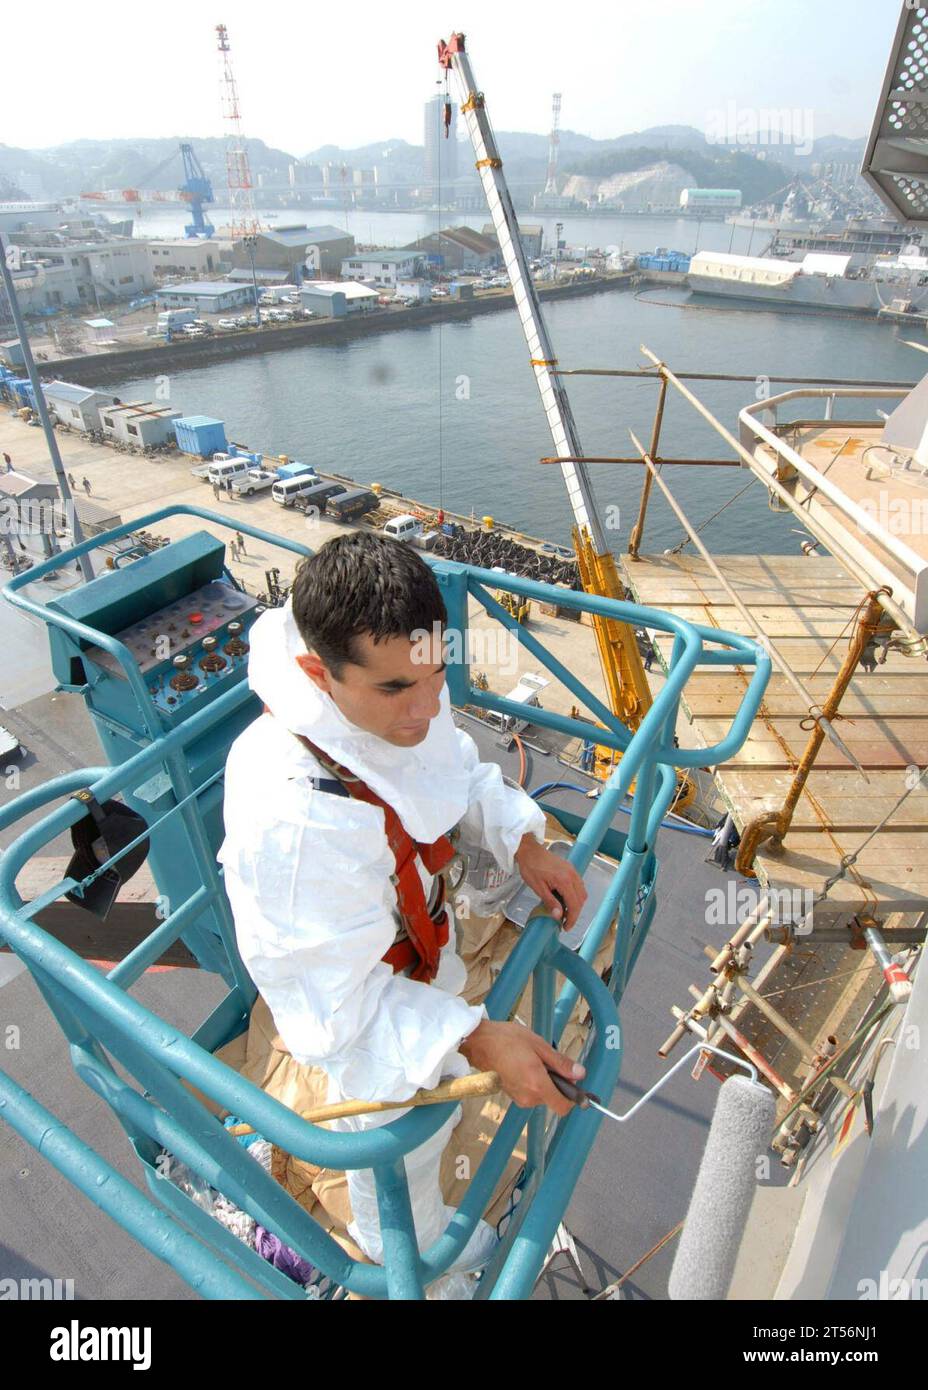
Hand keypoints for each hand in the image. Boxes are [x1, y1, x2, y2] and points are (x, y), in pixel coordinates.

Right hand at [460, 1019, 584, 1116]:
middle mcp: (529, 1097)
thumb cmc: (506, 1040)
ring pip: (542, 1095)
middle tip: (546, 1060)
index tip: (573, 1082)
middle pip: (554, 1098)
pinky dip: (532, 1082)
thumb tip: (580, 1074)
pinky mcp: (512, 1096)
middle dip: (556, 1082)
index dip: (572, 1097)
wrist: (478, 1043)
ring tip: (531, 1060)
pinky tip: (523, 1065)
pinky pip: (531, 1093)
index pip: (563, 1107)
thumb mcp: (539, 1045)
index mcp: (537, 1085)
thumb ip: (560, 1063)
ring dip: (543, 1081)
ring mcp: (519, 1098)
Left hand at [514, 834, 586, 929]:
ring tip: (565, 912)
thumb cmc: (531, 867)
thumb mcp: (538, 888)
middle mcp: (572, 875)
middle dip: (575, 913)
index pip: (574, 904)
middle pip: (581, 899)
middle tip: (565, 922)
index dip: (572, 918)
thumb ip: (550, 902)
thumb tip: (559, 916)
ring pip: (582, 892)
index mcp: (564, 880)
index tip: (567, 927)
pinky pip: (578, 885)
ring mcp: (573, 871)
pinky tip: (565, 900)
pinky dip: (575, 895)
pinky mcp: (570, 869)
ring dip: (576, 904)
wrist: (529, 850)